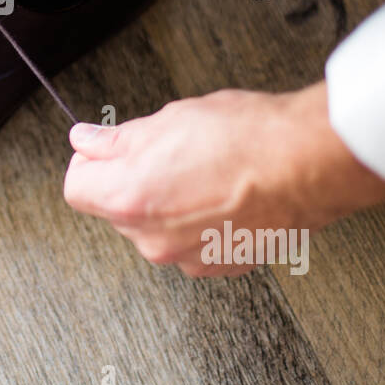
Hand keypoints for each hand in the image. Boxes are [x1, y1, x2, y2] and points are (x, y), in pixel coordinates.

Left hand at [62, 82, 384, 275]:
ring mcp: (186, 257)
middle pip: (114, 208)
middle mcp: (152, 238)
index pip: (76, 186)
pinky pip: (189, 242)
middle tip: (165, 150)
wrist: (309, 165)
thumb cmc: (249, 138)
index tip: (104, 148)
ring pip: (153, 226)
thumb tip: (88, 141)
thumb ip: (117, 139)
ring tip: (201, 168)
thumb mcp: (169, 120)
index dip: (90, 161)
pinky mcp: (217, 265)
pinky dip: (197, 221)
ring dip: (166, 201)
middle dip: (130, 179)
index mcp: (128, 198)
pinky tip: (221, 191)